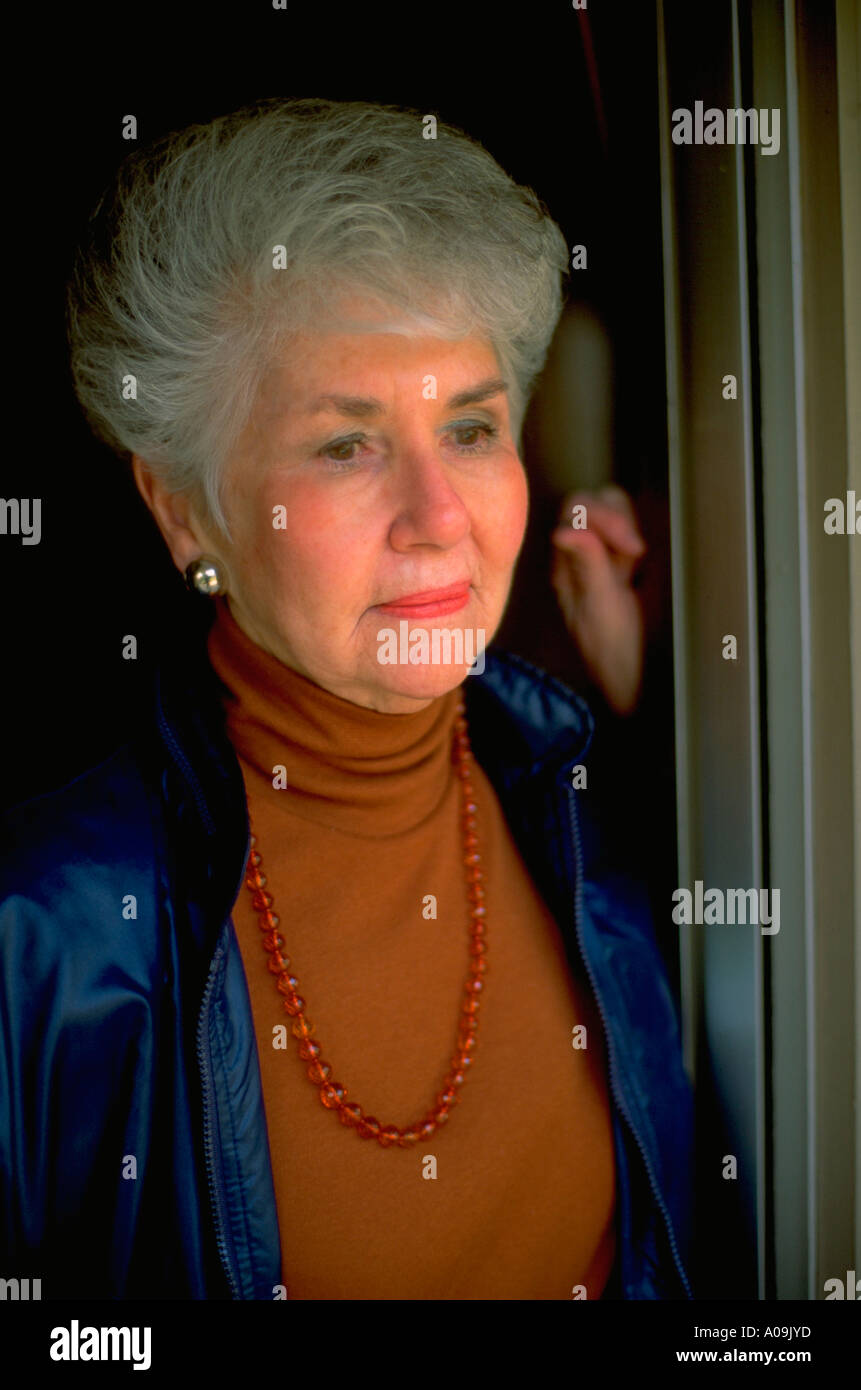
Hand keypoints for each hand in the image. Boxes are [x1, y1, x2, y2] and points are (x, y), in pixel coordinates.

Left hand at [551, 485, 646, 714]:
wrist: (633, 684)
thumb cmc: (616, 653)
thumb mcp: (603, 609)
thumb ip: (589, 566)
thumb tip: (567, 529)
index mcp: (566, 564)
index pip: (576, 510)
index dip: (606, 516)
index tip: (635, 549)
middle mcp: (578, 557)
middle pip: (593, 504)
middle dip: (619, 519)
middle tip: (636, 554)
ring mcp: (599, 561)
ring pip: (612, 515)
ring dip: (627, 530)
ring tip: (637, 564)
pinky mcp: (620, 568)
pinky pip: (626, 536)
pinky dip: (635, 542)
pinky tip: (641, 570)